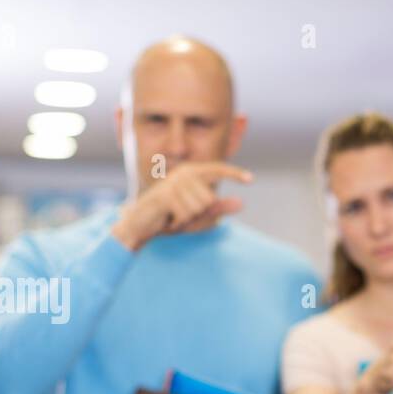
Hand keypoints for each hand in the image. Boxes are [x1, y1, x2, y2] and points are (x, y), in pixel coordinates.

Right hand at [111, 161, 251, 250]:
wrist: (141, 224)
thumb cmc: (172, 218)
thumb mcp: (199, 216)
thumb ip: (218, 209)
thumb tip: (241, 203)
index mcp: (193, 173)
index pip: (217, 169)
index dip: (234, 174)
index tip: (251, 179)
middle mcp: (184, 173)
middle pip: (210, 199)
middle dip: (199, 214)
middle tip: (182, 214)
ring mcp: (174, 183)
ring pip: (199, 208)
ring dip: (188, 219)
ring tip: (174, 216)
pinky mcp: (165, 195)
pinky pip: (187, 213)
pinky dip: (180, 222)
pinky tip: (169, 219)